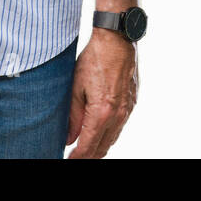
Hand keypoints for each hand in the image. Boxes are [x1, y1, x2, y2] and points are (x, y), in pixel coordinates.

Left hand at [66, 30, 138, 158]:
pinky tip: (101, 132)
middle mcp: (118, 115)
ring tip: (86, 150)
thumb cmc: (94, 59)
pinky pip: (121, 125)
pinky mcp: (132, 101)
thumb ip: (72, 116)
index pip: (88, 146)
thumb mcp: (76, 87)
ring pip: (113, 138)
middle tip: (76, 158)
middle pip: (103, 147)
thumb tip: (69, 138)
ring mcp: (128, 109)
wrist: (117, 40)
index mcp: (102, 112)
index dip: (77, 157)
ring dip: (100, 147)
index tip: (68, 160)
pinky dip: (110, 134)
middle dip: (89, 156)